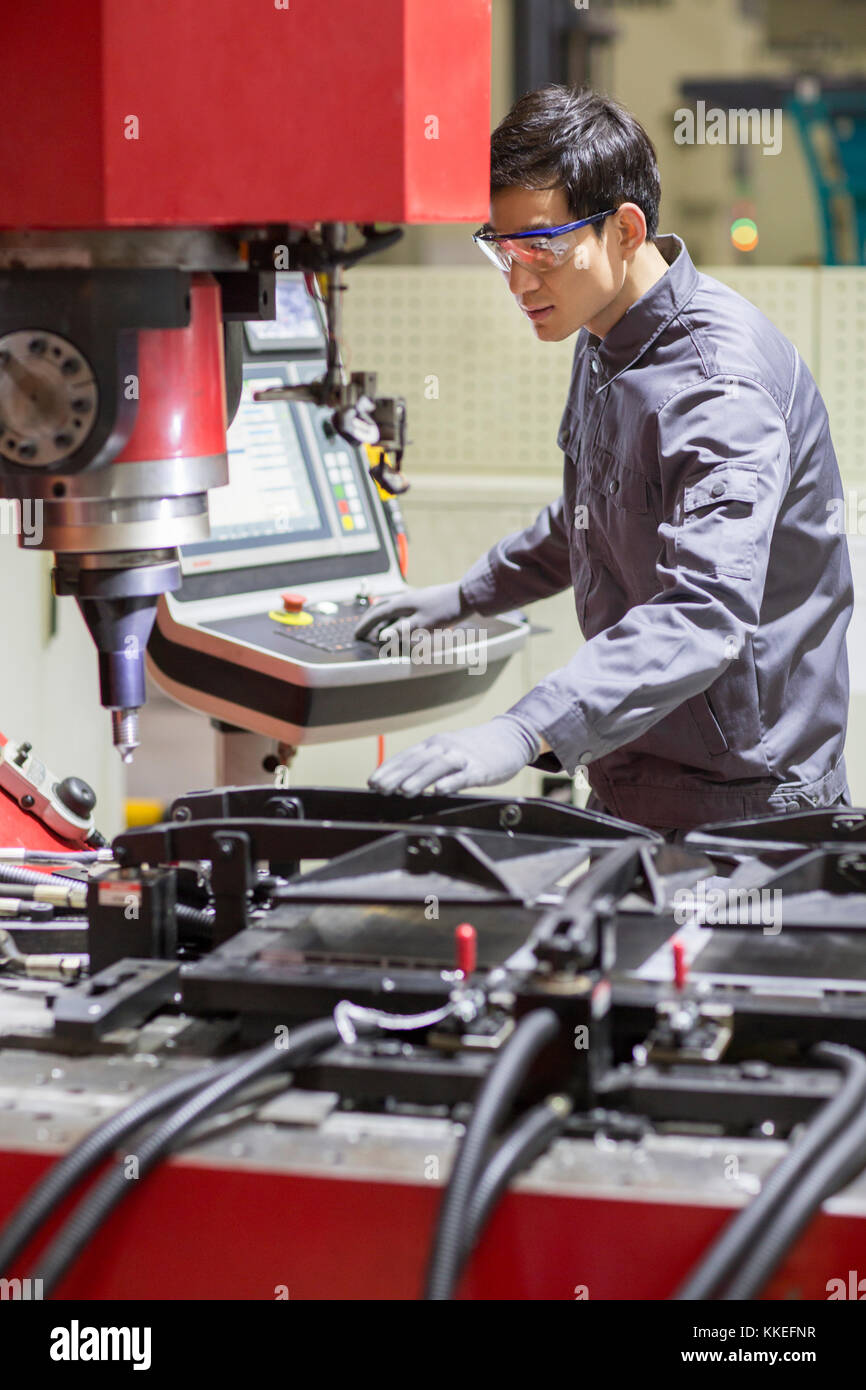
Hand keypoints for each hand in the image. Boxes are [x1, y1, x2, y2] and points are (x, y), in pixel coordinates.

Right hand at [354, 581, 467, 641]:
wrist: (466, 596)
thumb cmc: (445, 611)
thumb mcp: (422, 624)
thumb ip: (401, 631)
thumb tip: (381, 636)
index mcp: (401, 603)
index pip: (377, 614)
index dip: (365, 625)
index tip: (356, 634)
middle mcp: (404, 599)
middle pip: (380, 608)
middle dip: (369, 620)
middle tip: (362, 630)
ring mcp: (413, 599)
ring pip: (390, 608)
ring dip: (381, 618)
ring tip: (377, 629)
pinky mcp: (422, 601)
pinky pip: (401, 609)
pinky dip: (393, 617)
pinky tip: (399, 623)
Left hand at [368, 715, 540, 795]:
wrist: (510, 738)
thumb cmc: (474, 749)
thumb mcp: (447, 750)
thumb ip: (427, 764)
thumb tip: (400, 781)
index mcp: (434, 744)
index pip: (406, 757)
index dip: (389, 769)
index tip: (373, 782)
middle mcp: (445, 748)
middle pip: (418, 761)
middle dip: (397, 775)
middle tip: (380, 788)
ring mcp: (463, 757)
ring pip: (438, 767)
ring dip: (420, 778)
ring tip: (404, 791)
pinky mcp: (481, 768)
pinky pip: (464, 776)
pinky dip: (451, 782)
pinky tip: (440, 791)